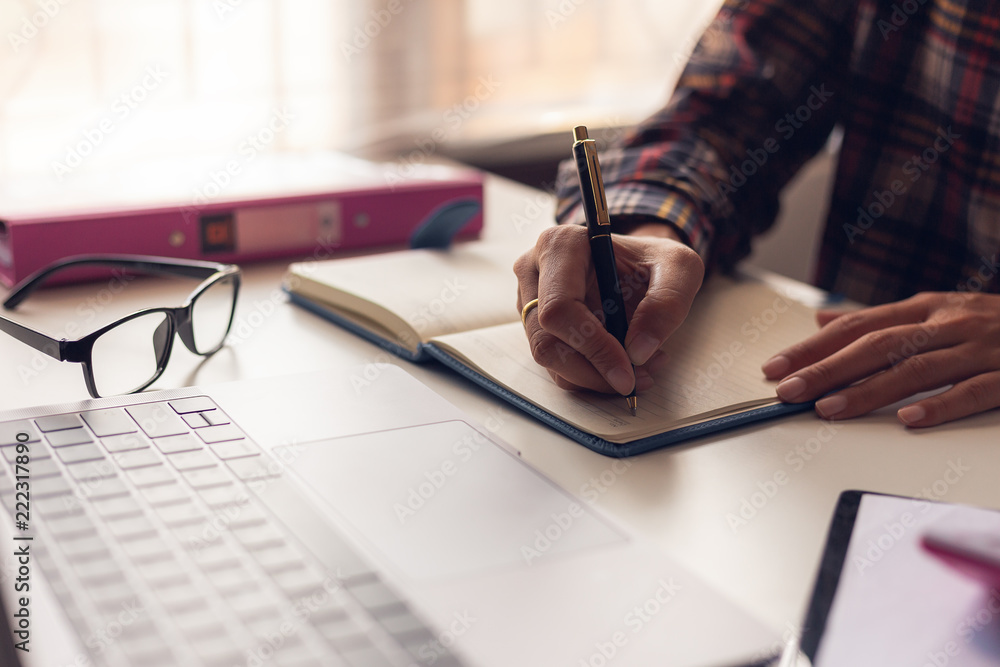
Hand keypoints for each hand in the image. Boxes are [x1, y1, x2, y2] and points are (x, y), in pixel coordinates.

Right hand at [513, 222, 703, 394]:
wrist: (640, 266)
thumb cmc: (654, 260)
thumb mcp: (679, 268)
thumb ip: (667, 303)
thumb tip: (638, 352)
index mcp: (561, 245)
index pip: (560, 308)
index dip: (593, 347)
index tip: (628, 372)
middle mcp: (535, 270)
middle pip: (546, 341)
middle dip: (593, 371)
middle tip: (635, 380)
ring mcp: (530, 299)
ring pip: (549, 358)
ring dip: (594, 377)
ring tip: (640, 370)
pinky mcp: (536, 325)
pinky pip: (555, 364)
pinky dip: (590, 375)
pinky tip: (623, 365)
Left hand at [762, 291, 999, 426]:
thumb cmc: (994, 324)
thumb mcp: (935, 312)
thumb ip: (880, 320)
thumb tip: (823, 321)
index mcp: (926, 309)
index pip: (856, 326)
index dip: (812, 347)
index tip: (774, 367)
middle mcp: (948, 324)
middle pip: (876, 345)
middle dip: (826, 368)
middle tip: (788, 390)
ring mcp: (980, 349)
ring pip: (916, 368)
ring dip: (868, 390)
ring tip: (829, 409)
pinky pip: (973, 390)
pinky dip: (941, 405)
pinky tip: (910, 420)